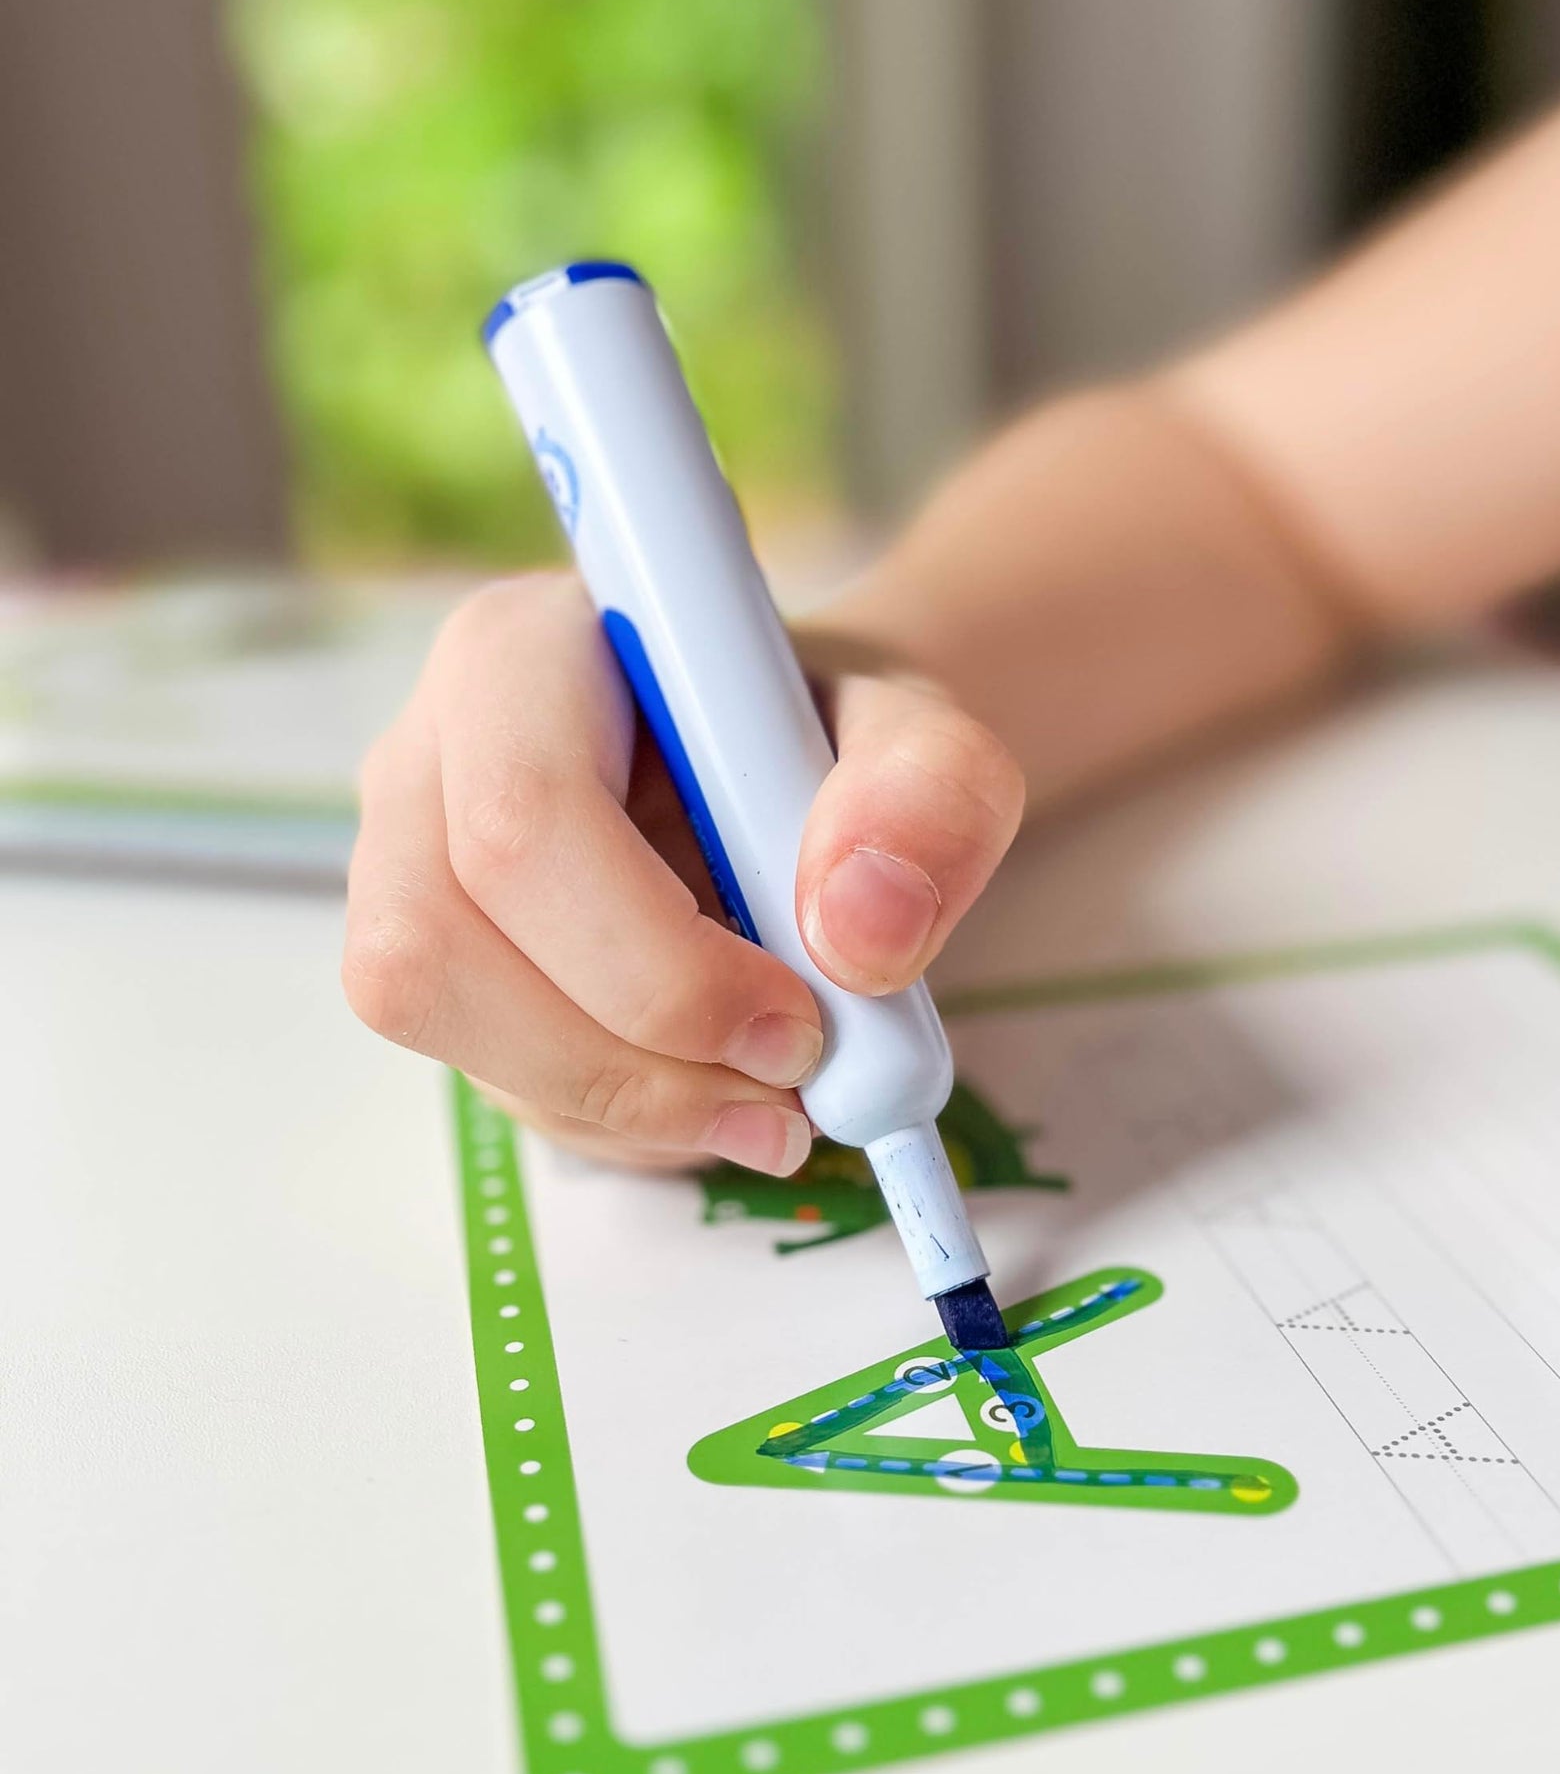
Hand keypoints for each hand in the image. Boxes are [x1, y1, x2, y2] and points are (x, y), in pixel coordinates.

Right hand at [343, 572, 1023, 1171]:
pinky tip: (723, 1087)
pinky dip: (626, 1120)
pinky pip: (495, 1085)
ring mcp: (411, 869)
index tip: (800, 1023)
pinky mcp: (446, 972)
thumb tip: (859, 935)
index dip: (654, 960)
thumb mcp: (934, 745)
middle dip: (629, 1058)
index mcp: (524, 654)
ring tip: (776, 1102)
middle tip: (789, 1089)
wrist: (822, 780)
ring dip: (629, 1103)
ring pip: (448, 1029)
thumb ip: (931, 801)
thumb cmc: (848, 744)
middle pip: (438, 946)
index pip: (523, 820)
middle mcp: (431, 755)